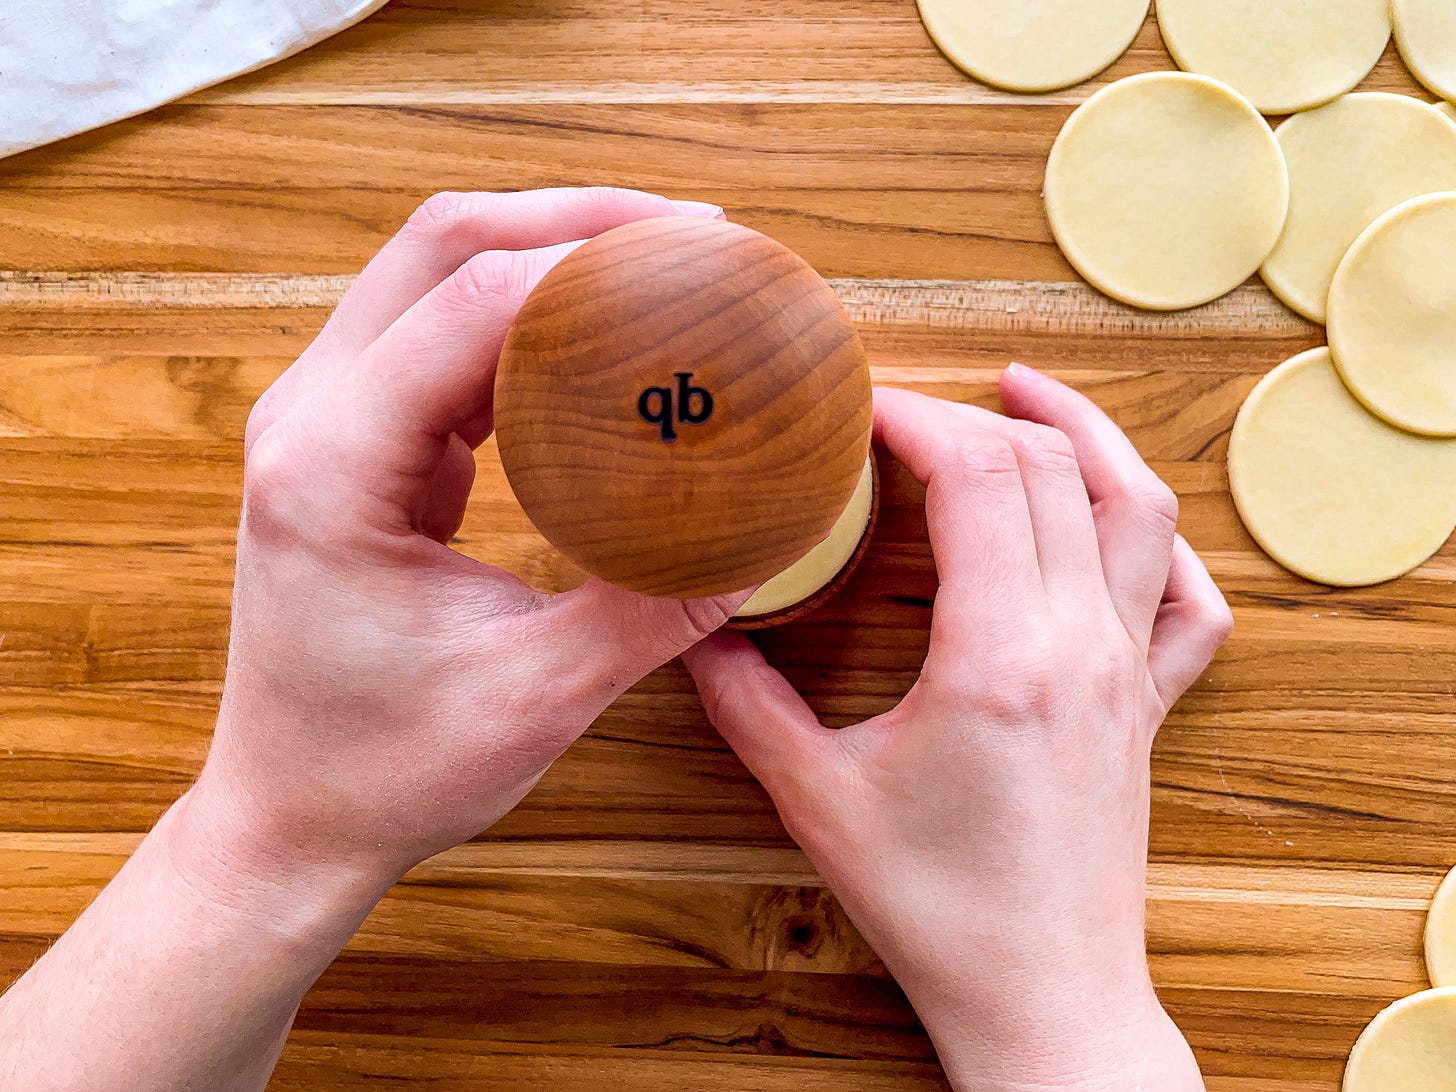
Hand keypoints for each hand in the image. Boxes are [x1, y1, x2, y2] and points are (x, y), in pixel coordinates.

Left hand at [184, 187, 745, 902]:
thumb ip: (653, 609)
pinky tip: (604, 331)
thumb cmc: (384, 768)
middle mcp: (309, 418)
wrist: (292, 814)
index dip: (592, 262)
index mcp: (331, 469)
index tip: (702, 262)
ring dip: (548, 250)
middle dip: (573, 219)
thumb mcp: (537, 697)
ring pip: (435, 271)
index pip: (468, 303)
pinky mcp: (354, 439)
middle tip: (699, 237)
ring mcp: (323, 420)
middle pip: (439, 244)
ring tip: (665, 265)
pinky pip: (439, 329)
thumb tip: (764, 538)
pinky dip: (525, 310)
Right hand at [684, 365, 1230, 1090]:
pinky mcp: (1147, 705)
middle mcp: (1079, 645)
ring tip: (1028, 393)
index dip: (915, 418)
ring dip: (1086, 434)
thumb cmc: (934, 909)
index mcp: (998, 657)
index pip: (976, 476)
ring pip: (1140, 507)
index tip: (858, 409)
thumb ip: (745, 703)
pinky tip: (1118, 520)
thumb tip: (697, 630)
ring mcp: (1128, 671)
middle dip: (973, 415)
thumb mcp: (816, 800)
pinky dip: (1159, 538)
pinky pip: (1187, 598)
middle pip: (1050, 469)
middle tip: (906, 410)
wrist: (1040, 996)